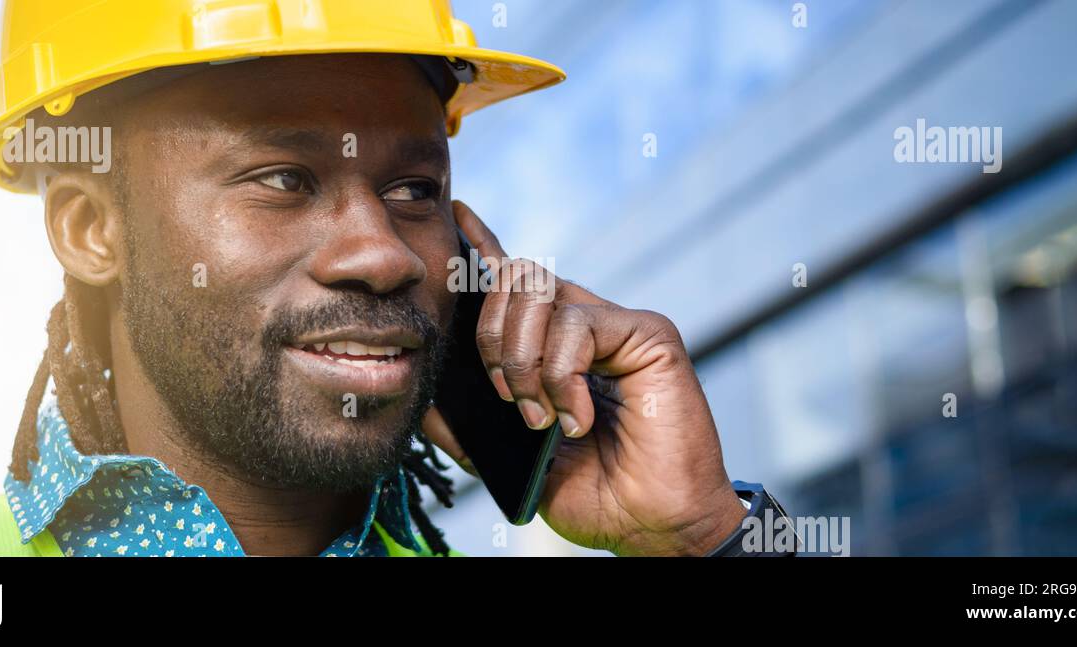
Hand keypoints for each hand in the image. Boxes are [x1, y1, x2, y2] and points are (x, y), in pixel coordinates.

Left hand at [421, 201, 747, 555]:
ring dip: (523, 362)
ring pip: (540, 293)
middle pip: (517, 278)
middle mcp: (584, 326)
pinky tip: (578, 419)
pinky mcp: (646, 332)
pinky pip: (576, 326)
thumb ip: (469, 430)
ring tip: (541, 416)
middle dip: (490, 337)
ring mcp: (616, 325)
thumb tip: (423, 401)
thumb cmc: (596, 494)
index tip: (458, 217)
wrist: (653, 525)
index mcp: (553, 348)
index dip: (485, 249)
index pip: (513, 285)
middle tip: (505, 398)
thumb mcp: (513, 462)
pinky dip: (563, 378)